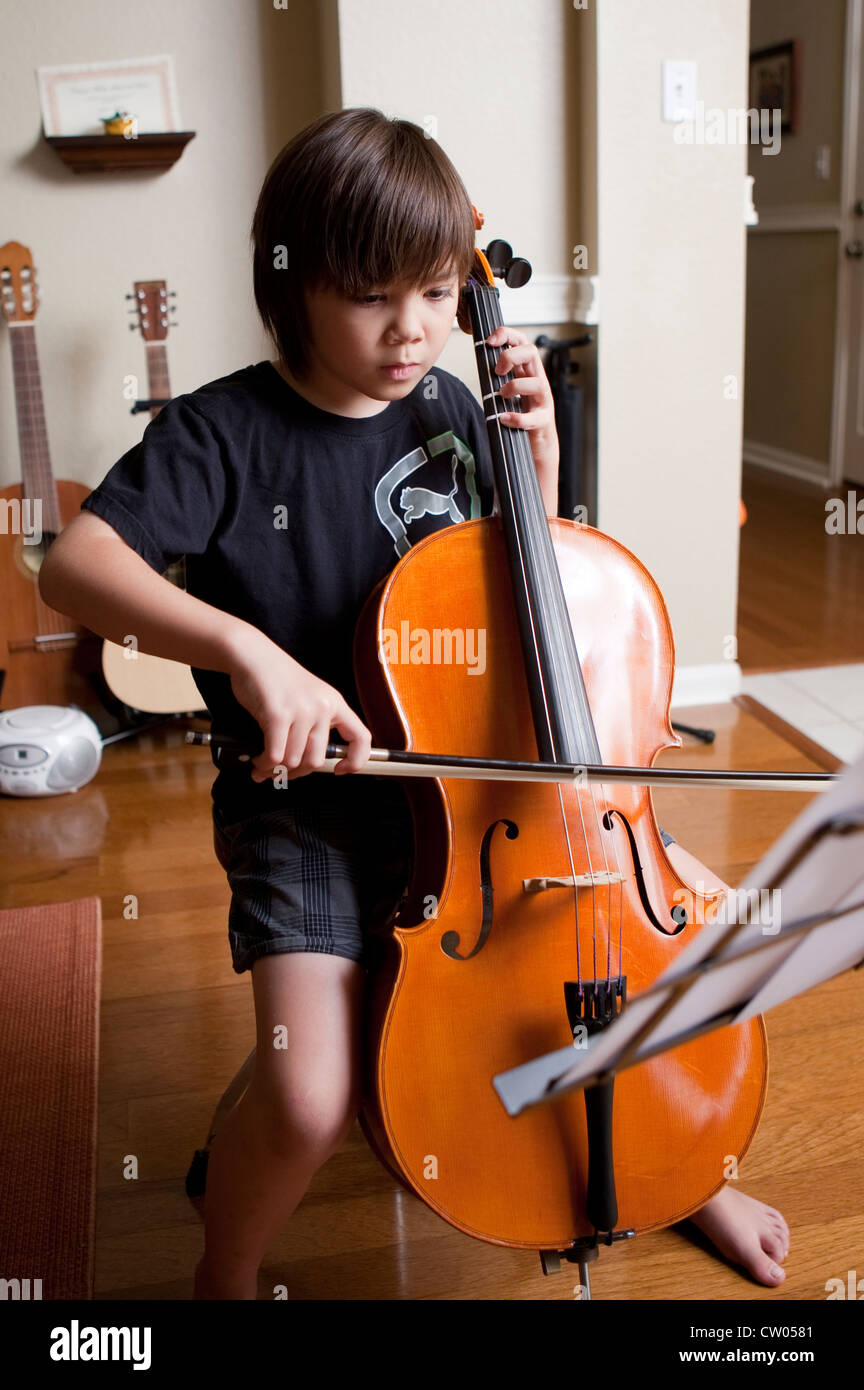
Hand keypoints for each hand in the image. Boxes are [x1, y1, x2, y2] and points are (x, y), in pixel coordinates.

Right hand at [227, 634, 371, 781]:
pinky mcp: (278, 714)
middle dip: (296, 773)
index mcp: (335, 703)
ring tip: (263, 767)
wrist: (253, 655)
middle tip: (281, 772)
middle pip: (316, 760)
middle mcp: (323, 707)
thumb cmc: (276, 678)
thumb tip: (305, 764)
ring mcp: (302, 711)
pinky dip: (265, 764)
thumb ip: (314, 724)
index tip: (340, 770)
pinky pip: (275, 755)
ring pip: (293, 761)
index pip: (361, 737)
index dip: (356, 760)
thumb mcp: (308, 697)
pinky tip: (258, 761)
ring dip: (275, 770)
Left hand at [486, 325, 558, 512]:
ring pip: (537, 383)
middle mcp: (538, 381)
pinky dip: (517, 418)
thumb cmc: (521, 416)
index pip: (522, 341)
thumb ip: (497, 378)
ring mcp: (543, 400)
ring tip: (502, 396)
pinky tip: (504, 419)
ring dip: (514, 387)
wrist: (537, 444)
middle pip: (532, 352)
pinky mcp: (544, 420)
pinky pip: (534, 417)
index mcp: (527, 371)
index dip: (507, 335)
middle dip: (511, 356)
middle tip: (497, 371)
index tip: (489, 341)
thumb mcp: (507, 391)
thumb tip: (479, 364)